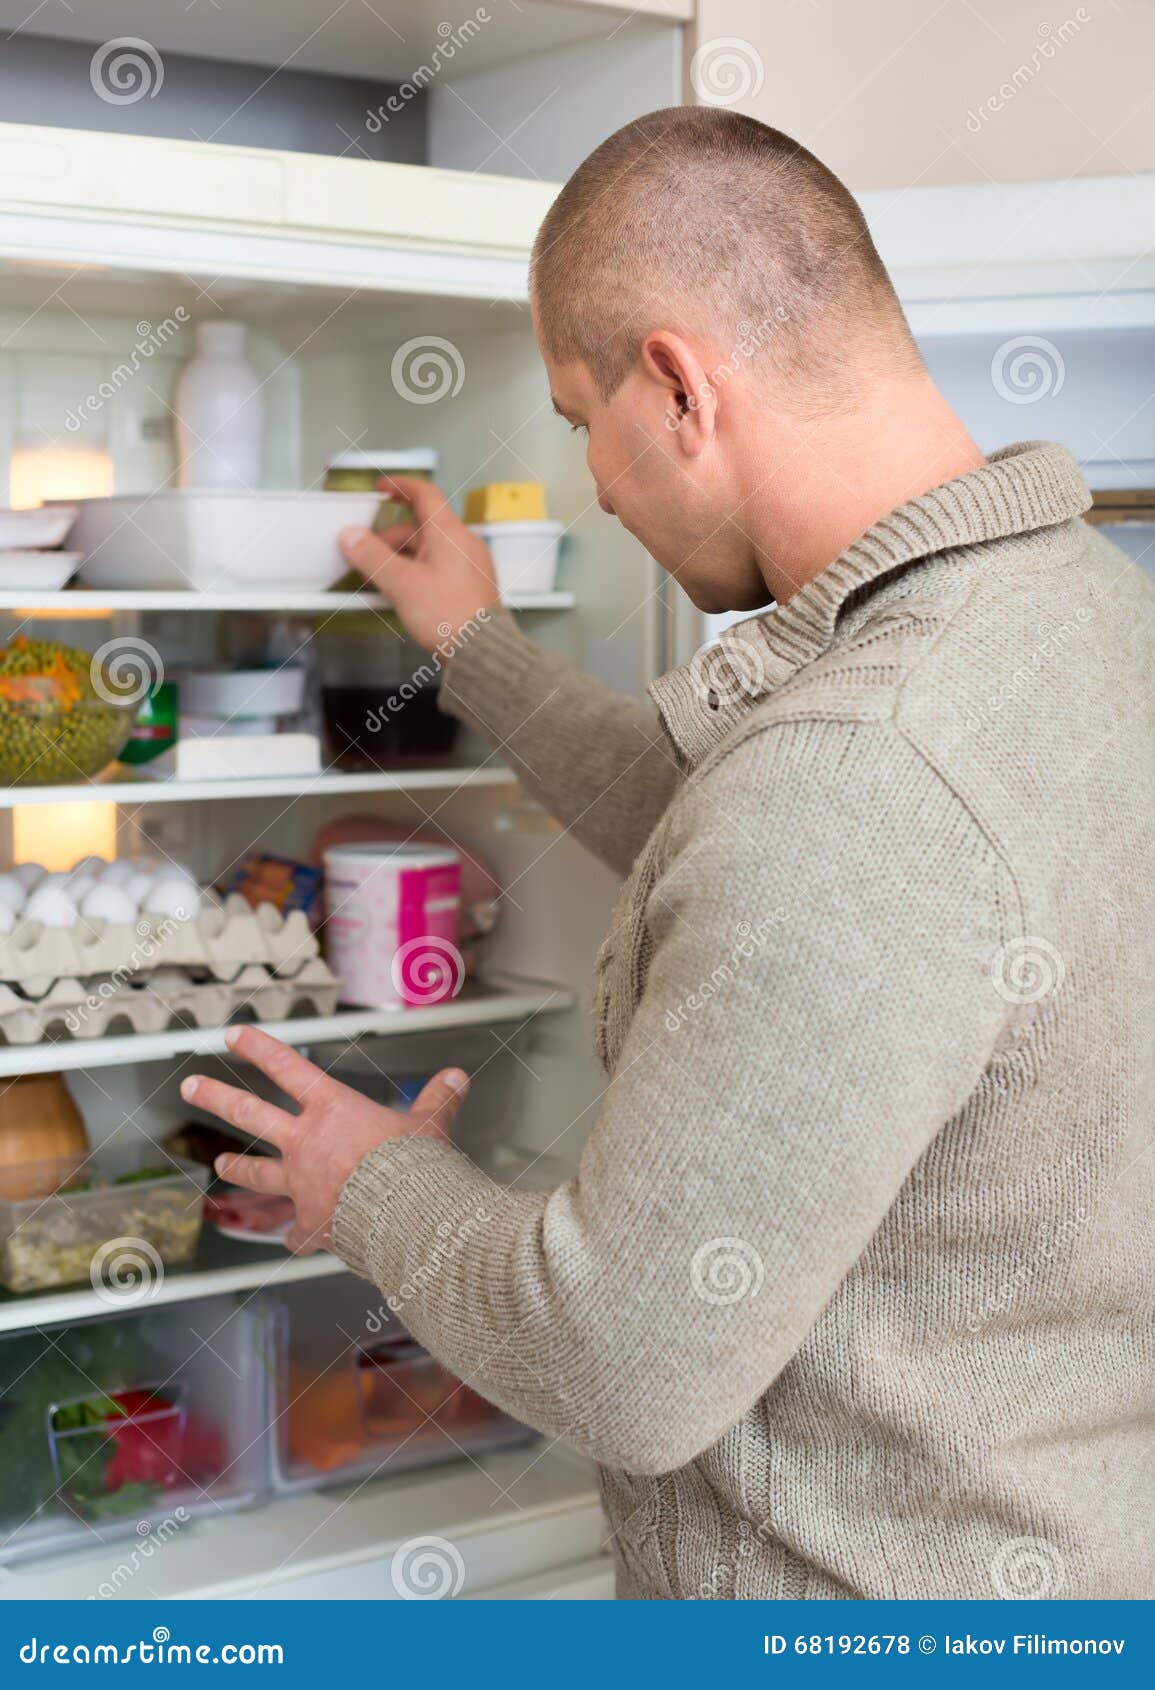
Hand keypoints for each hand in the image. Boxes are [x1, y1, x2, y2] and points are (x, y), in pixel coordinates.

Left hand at [180, 1025, 469, 1253]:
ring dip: (237, 1168)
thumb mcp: (432, 1123)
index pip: (289, 1068)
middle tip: (191, 1086)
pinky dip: (296, 1236)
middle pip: (250, 1115)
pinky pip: (296, 1232)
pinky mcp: (310, 1225)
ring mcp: (301, 1186)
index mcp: (332, 1110)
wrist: (408, 1218)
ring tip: (219, 1165)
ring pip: (257, 1172)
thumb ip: (439, 1099)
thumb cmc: (416, 1165)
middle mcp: (306, 1144)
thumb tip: (458, 1076)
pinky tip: (294, 1241)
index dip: (259, 1048)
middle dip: (216, 1097)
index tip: (233, 1035)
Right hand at [339, 475, 499, 649]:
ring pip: (429, 551)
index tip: (382, 488)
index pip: (425, 494)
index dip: (400, 486)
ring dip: (401, 559)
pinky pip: (439, 569)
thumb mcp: (401, 583)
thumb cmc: (450, 616)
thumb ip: (372, 557)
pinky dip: (417, 573)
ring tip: (380, 580)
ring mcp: (469, 566)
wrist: (481, 652)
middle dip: (390, 539)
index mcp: (450, 533)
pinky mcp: (470, 587)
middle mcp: (464, 544)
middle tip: (367, 556)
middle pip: (421, 528)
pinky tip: (402, 592)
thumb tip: (351, 536)